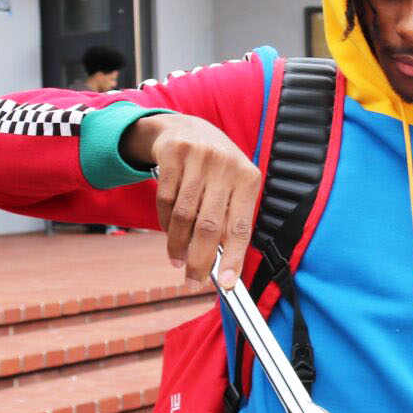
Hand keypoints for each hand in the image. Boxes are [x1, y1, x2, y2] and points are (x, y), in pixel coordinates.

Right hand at [121, 114, 261, 284]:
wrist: (188, 128)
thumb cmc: (215, 169)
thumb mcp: (232, 186)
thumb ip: (229, 219)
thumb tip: (223, 265)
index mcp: (248, 178)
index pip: (240, 227)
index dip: (234, 258)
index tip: (227, 284)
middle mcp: (226, 166)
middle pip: (209, 226)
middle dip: (200, 261)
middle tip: (193, 282)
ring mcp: (199, 158)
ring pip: (183, 216)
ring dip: (178, 246)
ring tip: (178, 262)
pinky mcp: (173, 154)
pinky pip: (165, 201)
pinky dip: (164, 223)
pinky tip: (168, 233)